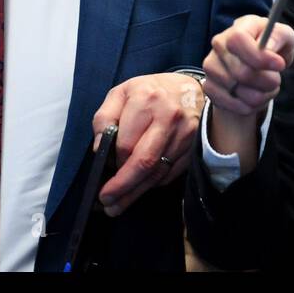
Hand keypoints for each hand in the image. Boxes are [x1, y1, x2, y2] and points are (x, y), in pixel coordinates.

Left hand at [93, 72, 203, 215]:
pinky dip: (155, 183)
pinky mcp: (193, 145)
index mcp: (146, 100)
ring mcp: (184, 133)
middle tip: (107, 203)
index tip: (103, 177)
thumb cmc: (149, 91)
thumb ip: (104, 117)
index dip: (113, 164)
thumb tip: (100, 148)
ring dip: (137, 192)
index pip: (126, 144)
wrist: (188, 87)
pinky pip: (172, 172)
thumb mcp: (120, 93)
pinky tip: (141, 188)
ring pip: (158, 171)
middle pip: (144, 162)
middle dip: (123, 186)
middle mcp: (168, 117)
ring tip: (119, 205)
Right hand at [202, 15, 293, 160]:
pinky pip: (231, 105)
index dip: (259, 56)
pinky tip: (255, 97)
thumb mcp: (284, 36)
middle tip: (277, 80)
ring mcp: (211, 66)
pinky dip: (250, 106)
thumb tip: (267, 48)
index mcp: (239, 27)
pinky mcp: (209, 86)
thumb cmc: (273, 46)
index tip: (280, 65)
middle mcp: (219, 44)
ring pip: (238, 92)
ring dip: (261, 95)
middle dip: (267, 81)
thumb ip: (279, 37)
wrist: (257, 63)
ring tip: (267, 87)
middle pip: (241, 72)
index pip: (237, 40)